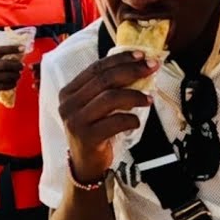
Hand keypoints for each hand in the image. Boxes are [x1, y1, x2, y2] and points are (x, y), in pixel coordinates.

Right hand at [0, 45, 24, 93]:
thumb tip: (18, 51)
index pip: (0, 50)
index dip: (12, 48)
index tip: (23, 48)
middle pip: (5, 65)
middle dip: (16, 65)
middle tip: (22, 66)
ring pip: (6, 76)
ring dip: (16, 75)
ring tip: (18, 75)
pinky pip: (4, 86)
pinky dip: (12, 84)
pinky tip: (14, 82)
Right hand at [58, 51, 156, 181]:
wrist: (85, 163)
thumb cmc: (94, 130)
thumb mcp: (94, 106)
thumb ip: (106, 88)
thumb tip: (137, 67)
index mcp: (69, 92)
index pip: (96, 68)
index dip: (120, 59)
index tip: (141, 55)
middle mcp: (68, 104)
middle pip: (104, 79)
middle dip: (132, 71)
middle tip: (151, 68)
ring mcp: (75, 121)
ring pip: (110, 98)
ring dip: (134, 95)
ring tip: (149, 98)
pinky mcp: (87, 137)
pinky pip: (115, 122)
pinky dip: (130, 119)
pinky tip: (137, 121)